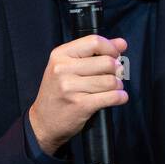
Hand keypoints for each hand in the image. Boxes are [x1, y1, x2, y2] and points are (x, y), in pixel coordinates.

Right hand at [28, 33, 128, 153]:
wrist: (43, 122)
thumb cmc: (57, 93)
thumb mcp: (67, 67)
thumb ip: (94, 52)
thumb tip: (121, 43)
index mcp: (60, 55)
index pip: (94, 42)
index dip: (111, 48)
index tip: (116, 56)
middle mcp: (63, 69)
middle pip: (106, 62)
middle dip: (117, 69)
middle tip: (115, 76)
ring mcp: (71, 88)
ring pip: (111, 80)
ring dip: (118, 85)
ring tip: (113, 89)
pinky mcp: (80, 105)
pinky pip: (111, 97)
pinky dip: (120, 97)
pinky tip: (119, 97)